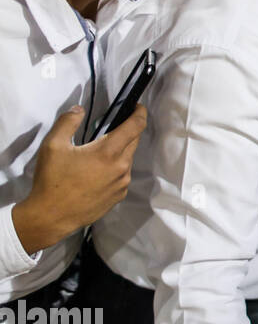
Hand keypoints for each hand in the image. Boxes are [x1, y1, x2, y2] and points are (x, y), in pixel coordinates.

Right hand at [11, 104, 147, 253]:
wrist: (51, 216)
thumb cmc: (52, 180)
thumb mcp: (53, 145)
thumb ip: (68, 122)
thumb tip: (79, 109)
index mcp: (108, 152)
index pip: (136, 126)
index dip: (140, 113)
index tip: (137, 107)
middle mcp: (122, 167)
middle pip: (134, 142)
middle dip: (128, 131)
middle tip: (114, 126)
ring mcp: (122, 184)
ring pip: (128, 160)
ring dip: (119, 151)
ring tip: (98, 153)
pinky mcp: (119, 196)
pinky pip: (122, 176)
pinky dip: (115, 168)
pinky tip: (97, 172)